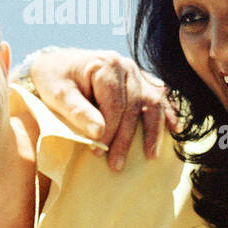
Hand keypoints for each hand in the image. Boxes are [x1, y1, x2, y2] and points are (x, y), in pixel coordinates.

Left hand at [23, 48, 181, 170]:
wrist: (55, 62)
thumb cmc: (54, 79)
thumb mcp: (58, 94)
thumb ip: (78, 112)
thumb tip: (99, 132)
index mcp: (105, 65)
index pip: (115, 105)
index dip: (109, 131)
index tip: (97, 152)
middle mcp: (125, 66)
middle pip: (134, 106)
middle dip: (127, 138)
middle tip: (117, 164)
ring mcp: (135, 72)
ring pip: (152, 101)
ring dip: (154, 129)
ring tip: (151, 154)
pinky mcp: (138, 79)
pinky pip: (158, 95)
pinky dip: (167, 112)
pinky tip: (174, 128)